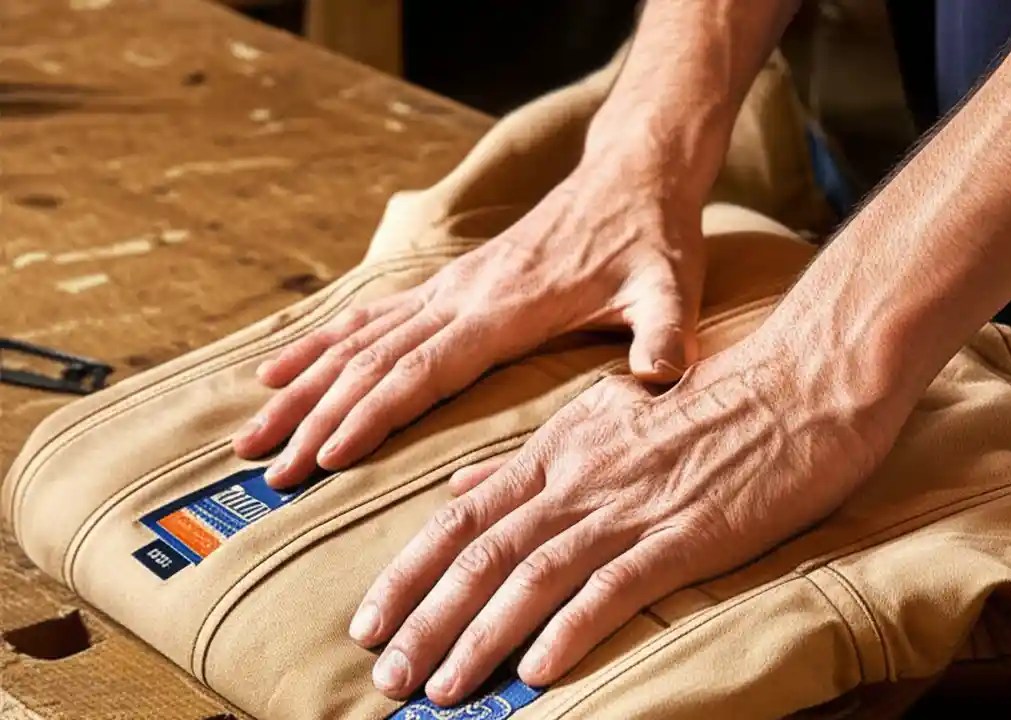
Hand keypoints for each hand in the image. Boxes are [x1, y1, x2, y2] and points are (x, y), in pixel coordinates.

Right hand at [232, 154, 706, 488]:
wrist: (631, 177)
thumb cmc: (650, 241)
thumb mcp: (669, 289)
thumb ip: (665, 334)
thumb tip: (662, 375)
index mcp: (506, 309)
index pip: (424, 370)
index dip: (371, 414)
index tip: (323, 458)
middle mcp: (462, 297)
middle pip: (373, 363)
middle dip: (317, 418)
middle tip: (267, 469)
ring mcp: (449, 288)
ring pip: (357, 341)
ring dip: (302, 388)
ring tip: (251, 433)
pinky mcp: (449, 285)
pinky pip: (369, 318)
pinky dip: (320, 346)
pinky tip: (281, 370)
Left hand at [347, 332, 893, 704]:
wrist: (800, 385)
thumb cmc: (709, 405)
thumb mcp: (605, 416)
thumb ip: (533, 457)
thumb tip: (460, 485)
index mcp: (559, 450)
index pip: (461, 517)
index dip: (408, 572)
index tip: (370, 620)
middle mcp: (580, 479)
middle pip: (481, 553)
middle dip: (424, 619)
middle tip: (385, 677)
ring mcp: (631, 507)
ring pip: (532, 574)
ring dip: (478, 637)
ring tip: (439, 689)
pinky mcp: (686, 534)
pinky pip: (615, 586)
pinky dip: (570, 629)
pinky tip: (537, 672)